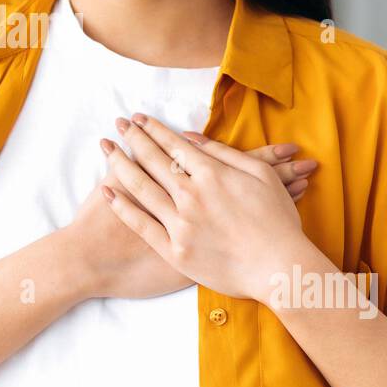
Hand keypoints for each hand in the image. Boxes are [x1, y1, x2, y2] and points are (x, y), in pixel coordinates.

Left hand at [99, 113, 317, 301]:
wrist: (280, 268)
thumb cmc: (277, 221)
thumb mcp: (260, 175)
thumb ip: (224, 154)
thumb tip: (192, 138)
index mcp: (212, 174)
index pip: (174, 145)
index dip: (153, 129)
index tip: (137, 118)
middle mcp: (192, 195)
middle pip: (153, 160)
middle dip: (133, 138)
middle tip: (118, 123)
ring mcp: (181, 224)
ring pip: (142, 188)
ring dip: (120, 164)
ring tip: (106, 148)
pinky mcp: (175, 251)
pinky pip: (142, 225)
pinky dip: (122, 208)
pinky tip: (107, 191)